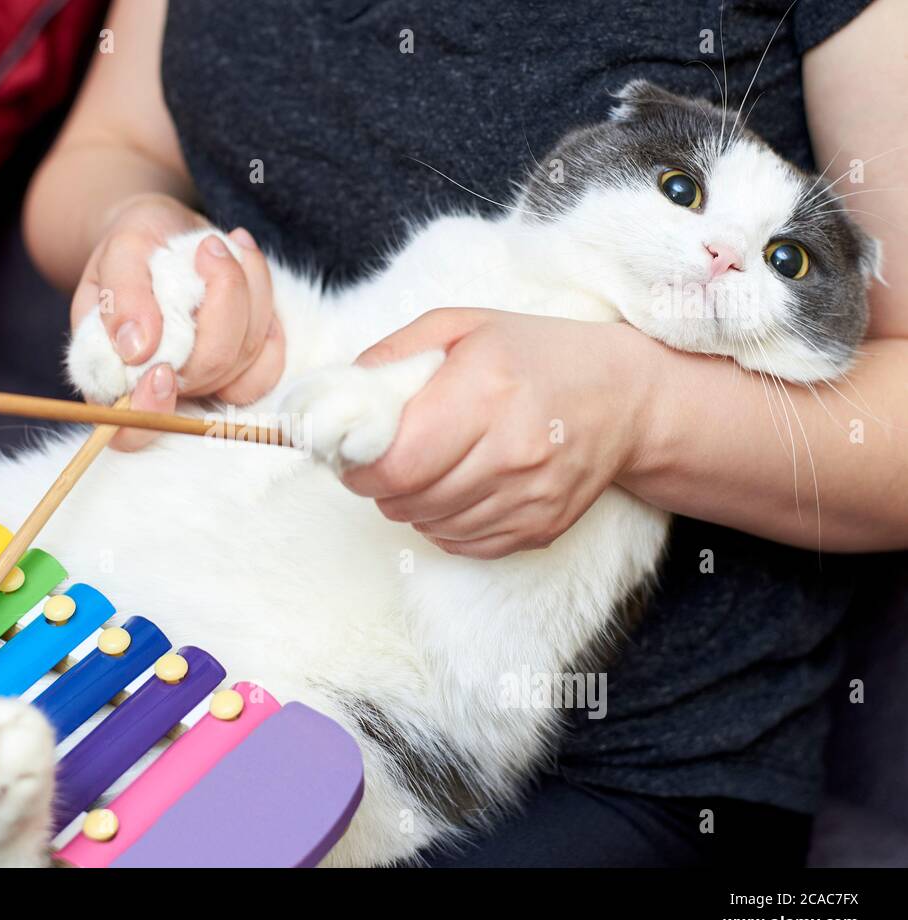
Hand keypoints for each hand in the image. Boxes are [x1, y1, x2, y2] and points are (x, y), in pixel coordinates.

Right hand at [71, 193, 283, 449]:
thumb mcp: (117, 253)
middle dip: (220, 308)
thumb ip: (120, 298)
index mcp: (113, 380)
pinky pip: (269, 359)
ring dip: (245, 293)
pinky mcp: (243, 368)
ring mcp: (207, 382)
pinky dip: (266, 307)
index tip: (160, 368)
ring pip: (242, 361)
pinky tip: (246, 261)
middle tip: (209, 247)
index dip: (149, 411)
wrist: (162, 236)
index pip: (130, 431)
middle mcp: (162, 391)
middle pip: (203, 378)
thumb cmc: (134, 246)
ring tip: (219, 244)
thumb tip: (135, 347)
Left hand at [342, 308, 654, 558]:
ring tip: (430, 469)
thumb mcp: (461, 328)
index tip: (354, 454)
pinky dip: (445, 524)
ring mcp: (530, 496)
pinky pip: (463, 545)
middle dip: (381, 485)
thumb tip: (340, 396)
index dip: (359, 466)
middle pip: (408, 500)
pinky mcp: (540, 528)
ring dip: (412, 505)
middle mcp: (512, 450)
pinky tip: (459, 490)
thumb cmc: (534, 356)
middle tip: (389, 459)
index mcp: (486, 391)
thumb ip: (393, 356)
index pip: (396, 463)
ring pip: (430, 527)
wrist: (625, 397)